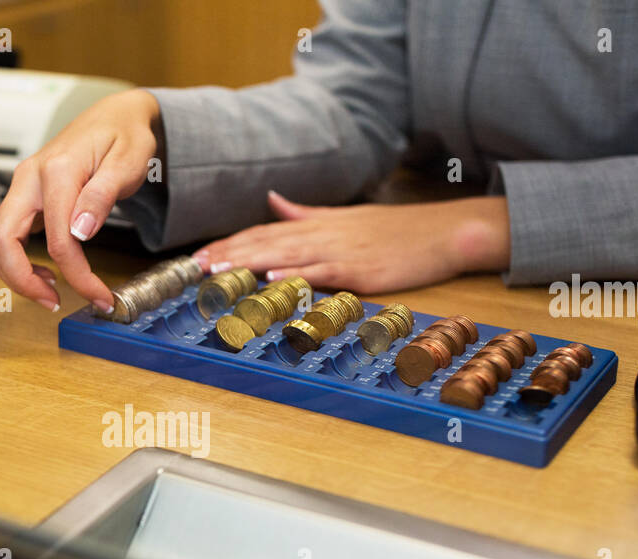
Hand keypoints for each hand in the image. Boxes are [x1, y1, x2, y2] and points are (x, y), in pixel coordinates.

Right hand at [0, 89, 161, 313]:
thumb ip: (102, 195)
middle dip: (23, 281)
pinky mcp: (26, 197)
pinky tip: (47, 271)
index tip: (100, 296)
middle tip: (55, 303)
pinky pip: (8, 235)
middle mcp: (30, 178)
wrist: (115, 116)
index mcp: (57, 170)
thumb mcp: (128, 162)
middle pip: (2, 240)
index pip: (58, 239)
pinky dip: (18, 260)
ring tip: (51, 291)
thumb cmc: (125, 136)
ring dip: (16, 274)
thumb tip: (80, 231)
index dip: (78, 277)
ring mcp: (24, 187)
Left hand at [192, 192, 510, 293]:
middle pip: (266, 242)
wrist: (443, 233)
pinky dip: (295, 274)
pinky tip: (272, 279)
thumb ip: (305, 212)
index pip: (263, 232)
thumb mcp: (345, 218)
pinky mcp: (358, 270)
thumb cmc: (396, 231)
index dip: (230, 243)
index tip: (200, 256)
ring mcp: (340, 251)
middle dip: (228, 254)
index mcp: (317, 225)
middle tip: (195, 267)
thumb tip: (274, 200)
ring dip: (249, 262)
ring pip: (286, 255)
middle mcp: (322, 234)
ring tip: (219, 271)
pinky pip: (321, 272)